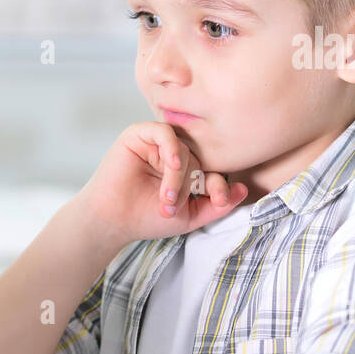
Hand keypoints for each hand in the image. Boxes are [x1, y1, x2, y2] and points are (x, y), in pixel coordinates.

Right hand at [73, 120, 248, 245]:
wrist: (111, 221)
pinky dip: (171, 148)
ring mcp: (156, 143)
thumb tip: (243, 190)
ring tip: (165, 198)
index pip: (213, 169)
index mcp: (187, 171)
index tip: (217, 201)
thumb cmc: (145, 218)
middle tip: (173, 207)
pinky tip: (171, 164)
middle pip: (199, 158)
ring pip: (183, 147)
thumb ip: (216, 206)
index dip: (219, 184)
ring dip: (179, 175)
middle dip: (191, 185)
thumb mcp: (189, 216)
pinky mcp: (138, 134)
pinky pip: (164, 132)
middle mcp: (173, 154)